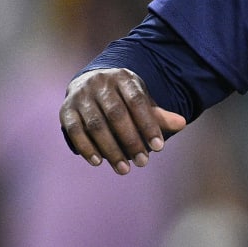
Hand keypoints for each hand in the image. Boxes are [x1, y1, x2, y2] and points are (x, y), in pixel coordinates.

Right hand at [59, 68, 185, 174]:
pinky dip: (86, 147)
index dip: (149, 125)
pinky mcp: (65, 109)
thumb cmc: (122, 97)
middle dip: (131, 141)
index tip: (159, 147)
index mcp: (124, 77)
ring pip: (95, 125)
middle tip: (143, 162)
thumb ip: (158, 114)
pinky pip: (74, 131)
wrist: (90, 84)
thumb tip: (182, 124)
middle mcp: (100, 83)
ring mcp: (80, 95)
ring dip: (110, 149)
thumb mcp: (141, 100)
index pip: (138, 102)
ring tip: (124, 169)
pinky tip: (98, 162)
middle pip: (116, 114)